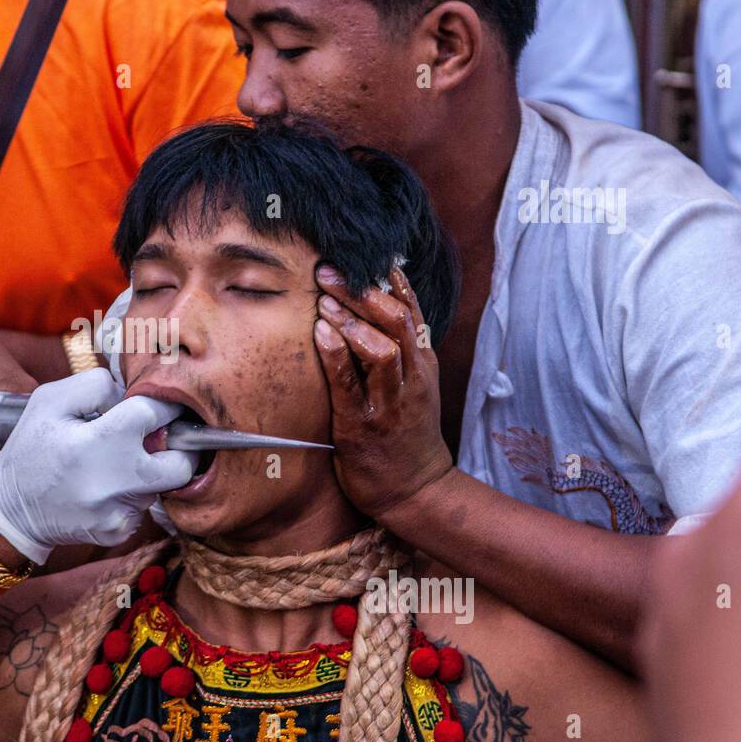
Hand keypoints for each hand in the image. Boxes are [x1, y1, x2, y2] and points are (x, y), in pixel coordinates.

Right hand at [0, 368, 196, 563]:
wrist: (10, 509)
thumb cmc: (30, 447)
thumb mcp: (49, 400)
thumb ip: (96, 385)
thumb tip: (131, 395)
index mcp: (99, 442)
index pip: (155, 415)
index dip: (163, 406)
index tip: (161, 406)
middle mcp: (114, 482)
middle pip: (181, 465)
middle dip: (176, 449)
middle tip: (157, 440)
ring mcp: (118, 512)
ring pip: (160, 485)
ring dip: (147, 471)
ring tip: (113, 464)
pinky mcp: (117, 532)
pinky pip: (143, 508)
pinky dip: (131, 495)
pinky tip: (103, 488)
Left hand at [313, 265, 452, 520]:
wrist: (416, 488)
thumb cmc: (405, 432)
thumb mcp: (411, 384)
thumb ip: (398, 348)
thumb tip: (375, 308)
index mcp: (420, 362)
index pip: (409, 308)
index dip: (384, 278)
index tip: (358, 253)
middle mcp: (410, 376)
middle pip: (394, 320)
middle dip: (361, 290)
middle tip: (328, 268)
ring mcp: (390, 401)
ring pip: (381, 349)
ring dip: (351, 320)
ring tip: (324, 298)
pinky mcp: (365, 425)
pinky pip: (351, 385)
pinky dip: (336, 356)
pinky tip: (320, 334)